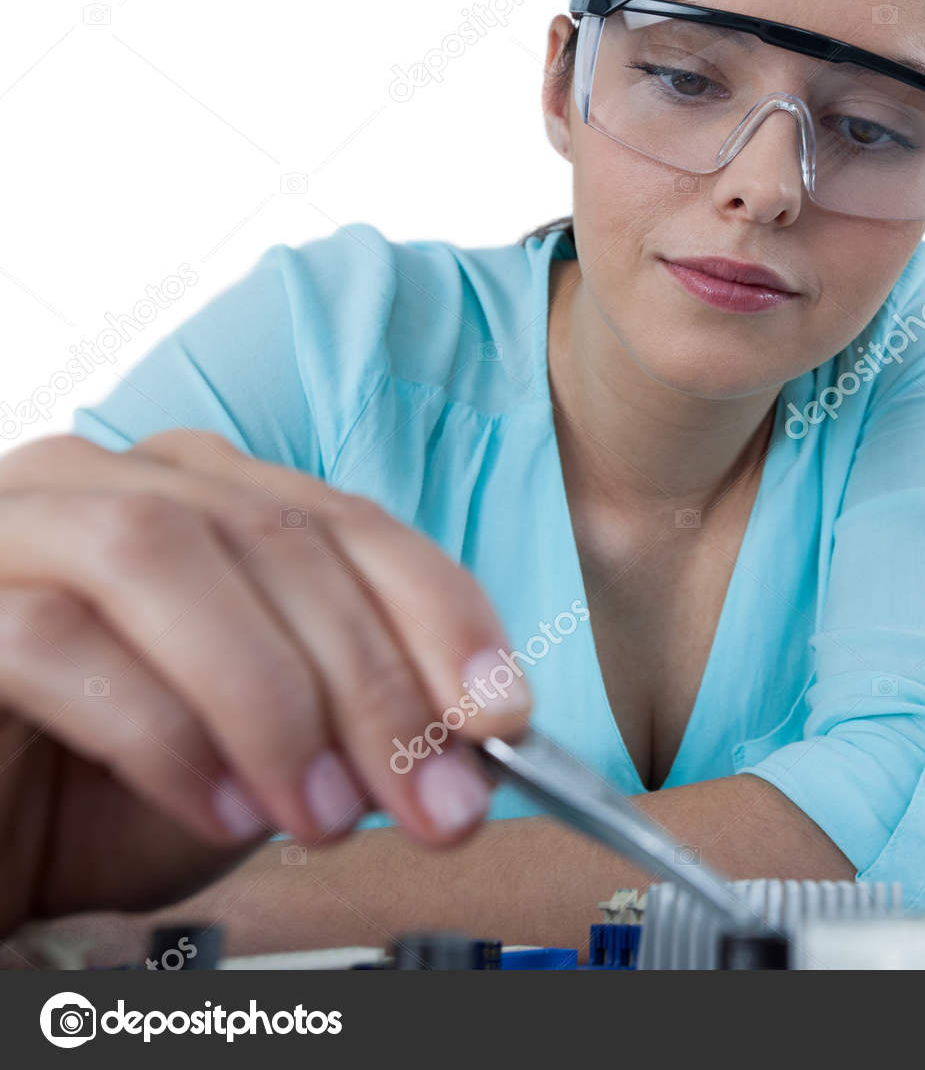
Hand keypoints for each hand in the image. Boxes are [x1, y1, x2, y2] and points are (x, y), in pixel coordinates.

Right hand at [0, 430, 530, 940]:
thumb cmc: (98, 797)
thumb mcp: (263, 763)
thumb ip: (355, 732)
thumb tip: (469, 748)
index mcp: (199, 495)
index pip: (349, 522)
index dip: (440, 613)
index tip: (503, 714)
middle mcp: (106, 483)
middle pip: (275, 539)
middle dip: (376, 682)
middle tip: (435, 802)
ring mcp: (12, 530)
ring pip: (162, 554)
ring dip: (273, 696)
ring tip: (323, 813)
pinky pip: (54, 637)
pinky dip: (162, 730)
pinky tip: (218, 807)